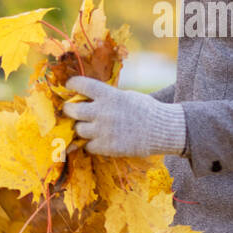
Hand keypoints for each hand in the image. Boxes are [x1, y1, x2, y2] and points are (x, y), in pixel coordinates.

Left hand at [62, 75, 187, 157]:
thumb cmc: (146, 110)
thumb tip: (85, 98)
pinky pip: (88, 146)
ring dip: (82, 128)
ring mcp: (104, 131)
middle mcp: (103, 112)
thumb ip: (106, 97)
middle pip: (71, 110)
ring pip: (78, 129)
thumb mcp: (126, 96)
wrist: (163, 130)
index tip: (70, 86)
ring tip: (91, 127)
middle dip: (69, 109)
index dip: (72, 84)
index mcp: (109, 95)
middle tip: (72, 110)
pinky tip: (100, 139)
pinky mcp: (107, 147)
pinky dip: (92, 143)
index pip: (81, 85)